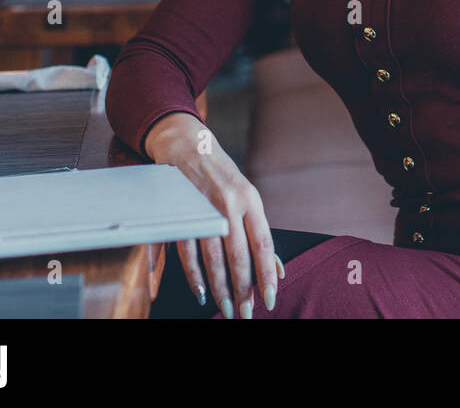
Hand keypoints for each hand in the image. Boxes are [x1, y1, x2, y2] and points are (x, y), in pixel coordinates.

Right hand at [144, 113, 283, 318]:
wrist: (187, 146)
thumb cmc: (223, 177)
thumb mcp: (247, 198)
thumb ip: (259, 233)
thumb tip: (278, 270)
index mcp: (250, 200)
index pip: (264, 243)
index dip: (268, 273)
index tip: (271, 298)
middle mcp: (229, 204)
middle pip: (238, 255)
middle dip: (243, 289)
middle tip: (246, 313)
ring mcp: (204, 209)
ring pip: (213, 257)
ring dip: (220, 288)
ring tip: (226, 308)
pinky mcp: (181, 213)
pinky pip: (187, 251)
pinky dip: (194, 274)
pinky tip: (202, 291)